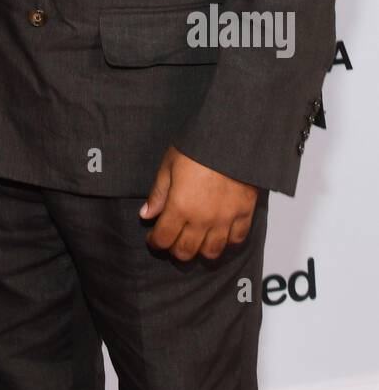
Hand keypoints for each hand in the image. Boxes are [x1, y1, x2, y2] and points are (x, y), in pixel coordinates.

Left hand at [139, 145, 258, 260]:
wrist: (231, 137)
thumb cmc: (198, 147)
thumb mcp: (169, 165)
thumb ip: (158, 194)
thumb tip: (146, 215)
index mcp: (180, 206)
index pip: (164, 238)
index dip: (155, 242)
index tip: (153, 238)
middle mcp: (202, 219)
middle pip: (186, 251)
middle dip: (174, 250)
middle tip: (171, 241)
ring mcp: (225, 219)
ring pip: (211, 252)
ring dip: (199, 251)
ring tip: (194, 241)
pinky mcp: (244, 213)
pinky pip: (236, 239)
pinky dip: (227, 241)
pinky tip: (219, 233)